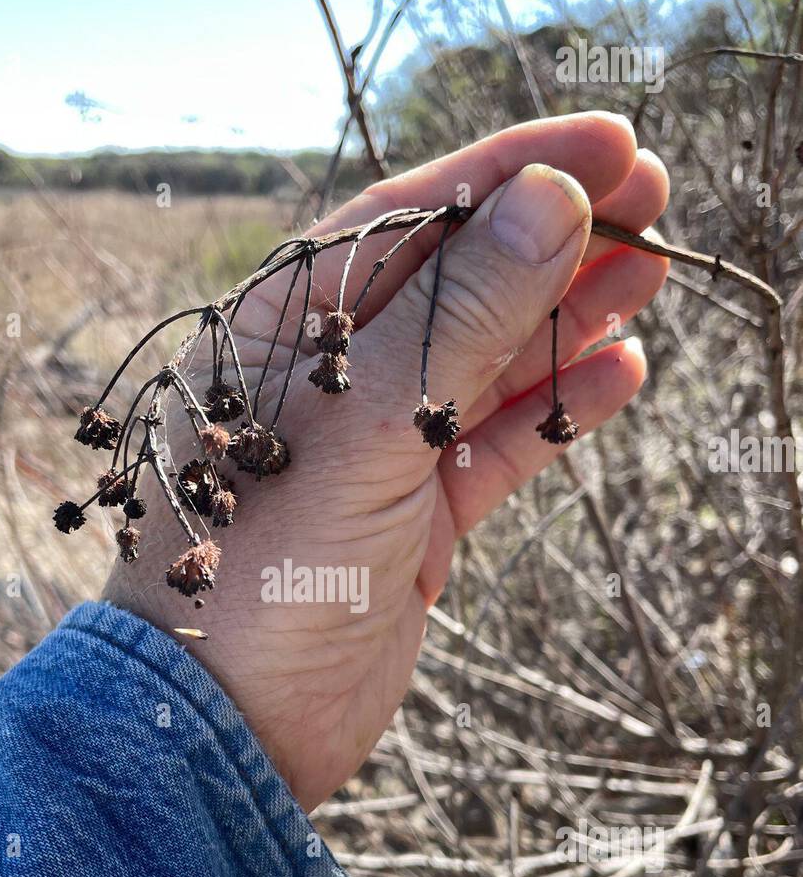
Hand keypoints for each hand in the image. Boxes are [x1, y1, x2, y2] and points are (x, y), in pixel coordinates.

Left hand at [104, 112, 669, 810]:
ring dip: (566, 316)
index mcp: (276, 333)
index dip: (506, 175)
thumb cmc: (258, 571)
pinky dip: (554, 411)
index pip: (404, 223)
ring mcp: (371, 454)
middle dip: (550, 237)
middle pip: (455, 284)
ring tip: (649, 272)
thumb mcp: (361, 429)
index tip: (606, 147)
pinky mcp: (411, 522)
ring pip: (484, 364)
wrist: (225, 729)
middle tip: (651, 197)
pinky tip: (619, 371)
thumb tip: (549, 204)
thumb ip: (458, 319)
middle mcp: (323, 382)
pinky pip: (493, 448)